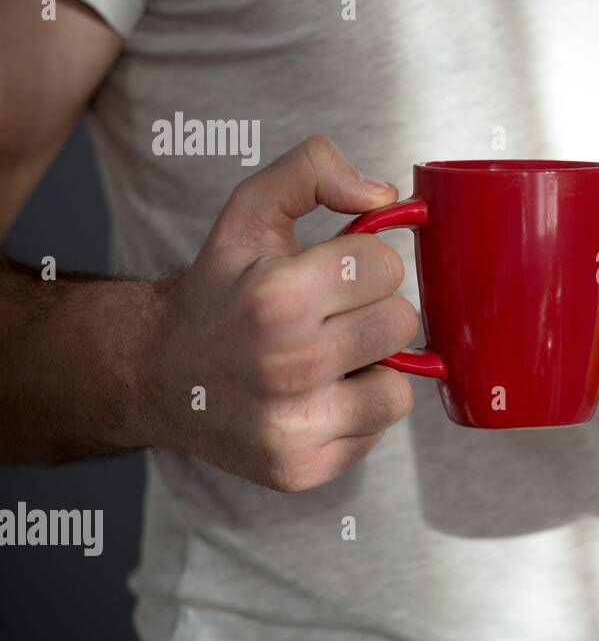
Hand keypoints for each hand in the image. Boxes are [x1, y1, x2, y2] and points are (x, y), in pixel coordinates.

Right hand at [145, 136, 419, 490]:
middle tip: (330, 317)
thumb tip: (385, 196)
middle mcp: (286, 365)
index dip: (365, 263)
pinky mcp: (302, 469)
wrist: (156, 376)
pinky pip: (378, 429)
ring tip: (326, 361)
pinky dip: (357, 412)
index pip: (386, 266)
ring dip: (373, 369)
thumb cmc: (218, 291)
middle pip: (401, 323)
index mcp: (277, 297)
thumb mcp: (249, 213)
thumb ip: (314, 171)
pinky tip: (316, 398)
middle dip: (373, 312)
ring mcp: (294, 426)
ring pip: (399, 386)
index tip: (332, 273)